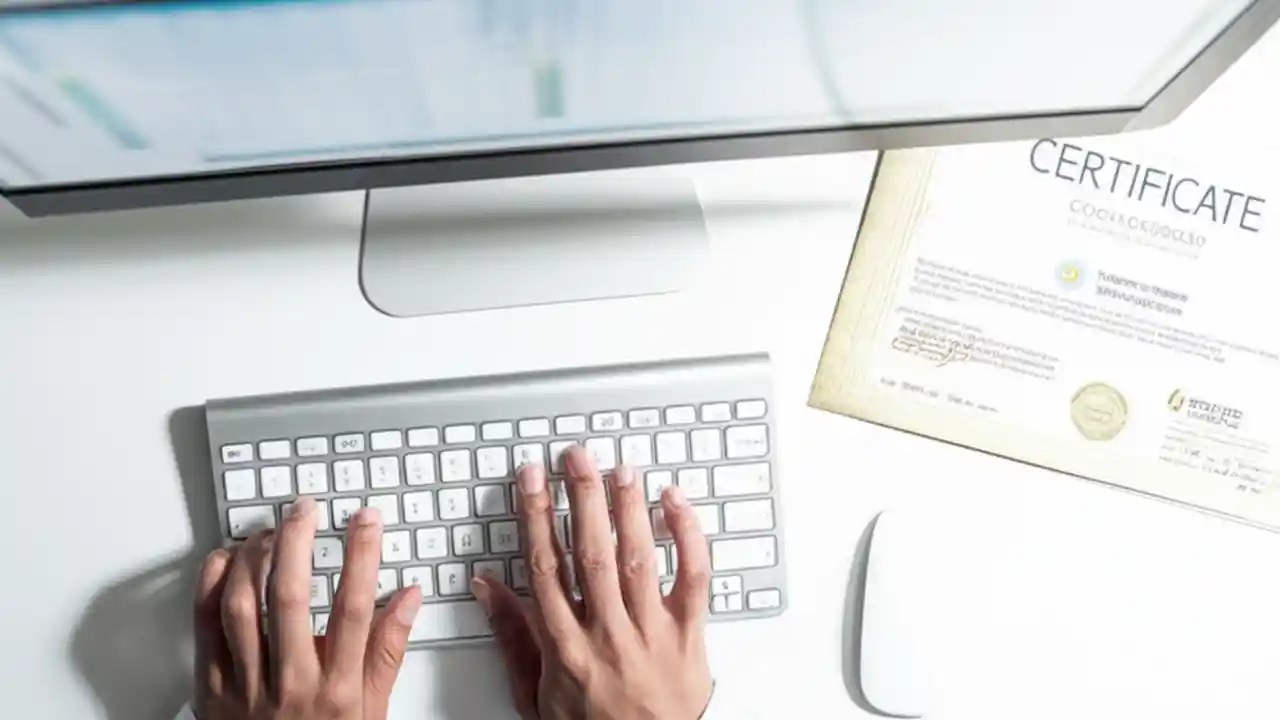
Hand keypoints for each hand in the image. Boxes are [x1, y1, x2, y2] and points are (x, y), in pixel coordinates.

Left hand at [193, 500, 421, 718]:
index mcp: (337, 690)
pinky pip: (204, 626)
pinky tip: (226, 559)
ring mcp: (245, 687)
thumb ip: (388, 650)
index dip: (361, 555)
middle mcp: (291, 685)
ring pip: (242, 606)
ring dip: (254, 558)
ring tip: (268, 531)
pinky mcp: (209, 688)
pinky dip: (211, 585)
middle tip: (306, 509)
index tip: (365, 520)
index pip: (354, 607)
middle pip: (292, 597)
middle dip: (300, 541)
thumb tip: (408, 598)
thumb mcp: (370, 709)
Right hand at [475, 446, 713, 719]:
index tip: (531, 478)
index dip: (535, 515)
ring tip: (619, 469)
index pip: (545, 566)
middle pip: (590, 552)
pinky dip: (686, 536)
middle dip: (581, 496)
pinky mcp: (689, 636)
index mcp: (565, 647)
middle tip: (575, 456)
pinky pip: (692, 578)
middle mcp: (607, 634)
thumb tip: (486, 587)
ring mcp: (651, 633)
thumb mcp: (534, 694)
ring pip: (637, 558)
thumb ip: (511, 636)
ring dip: (627, 508)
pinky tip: (674, 503)